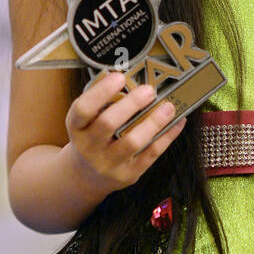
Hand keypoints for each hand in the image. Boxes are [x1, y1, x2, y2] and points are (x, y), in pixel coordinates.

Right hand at [65, 72, 186, 194]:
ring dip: (153, 122)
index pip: (83, 109)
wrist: (85, 176)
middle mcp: (89, 147)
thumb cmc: (91, 138)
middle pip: (108, 124)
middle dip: (131, 104)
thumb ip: (102, 102)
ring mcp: (108, 163)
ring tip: (168, 106)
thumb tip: (132, 77)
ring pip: (132, 142)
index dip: (100, 92)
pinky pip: (150, 154)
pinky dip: (166, 136)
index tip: (119, 77)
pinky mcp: (128, 174)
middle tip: (149, 90)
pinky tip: (176, 122)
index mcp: (77, 128)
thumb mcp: (86, 121)